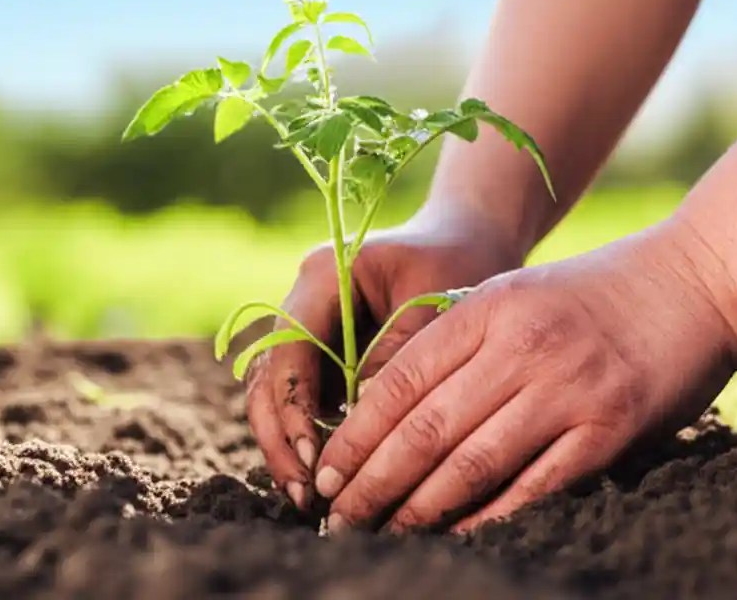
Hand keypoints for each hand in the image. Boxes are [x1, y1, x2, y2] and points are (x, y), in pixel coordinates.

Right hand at [246, 207, 523, 509]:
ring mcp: (308, 329)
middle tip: (305, 496)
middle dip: (280, 439)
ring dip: (288, 446)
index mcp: (322, 275)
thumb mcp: (438, 305)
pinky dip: (310, 439)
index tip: (315, 458)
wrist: (470, 236)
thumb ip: (397, 358)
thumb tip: (362, 421)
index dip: (294, 407)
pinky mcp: (323, 354)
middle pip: (266, 377)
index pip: (288, 348)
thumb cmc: (462, 260)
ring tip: (312, 500)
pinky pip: (304, 401)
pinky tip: (329, 481)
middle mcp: (303, 301)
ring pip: (275, 395)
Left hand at [313, 219, 736, 532]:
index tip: (328, 472)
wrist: (688, 283)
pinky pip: (535, 486)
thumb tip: (375, 409)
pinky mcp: (609, 429)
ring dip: (419, 508)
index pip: (398, 384)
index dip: (355, 436)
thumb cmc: (584, 294)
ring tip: (384, 532)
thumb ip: (450, 343)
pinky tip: (453, 534)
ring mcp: (566, 390)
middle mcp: (520, 348)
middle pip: (424, 430)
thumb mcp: (506, 295)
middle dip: (372, 482)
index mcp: (483, 311)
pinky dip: (488, 517)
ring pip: (472, 464)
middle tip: (339, 516)